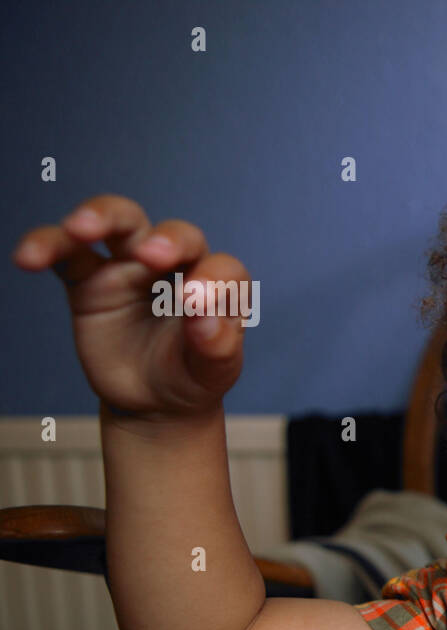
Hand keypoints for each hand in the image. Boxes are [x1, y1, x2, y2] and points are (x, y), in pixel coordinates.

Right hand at [12, 194, 248, 419]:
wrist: (151, 401)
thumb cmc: (189, 376)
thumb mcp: (213, 372)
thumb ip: (216, 344)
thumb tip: (204, 317)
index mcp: (218, 286)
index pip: (222, 269)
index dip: (212, 279)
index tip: (195, 302)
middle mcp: (177, 268)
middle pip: (173, 233)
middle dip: (164, 238)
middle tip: (150, 254)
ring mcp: (131, 268)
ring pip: (120, 223)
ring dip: (100, 216)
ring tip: (78, 229)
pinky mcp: (90, 279)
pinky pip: (67, 253)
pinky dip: (47, 245)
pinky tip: (29, 257)